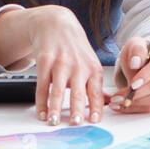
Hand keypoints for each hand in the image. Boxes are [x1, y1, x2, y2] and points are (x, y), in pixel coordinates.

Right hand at [21, 6, 104, 126]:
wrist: (57, 25)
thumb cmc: (75, 49)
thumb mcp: (91, 64)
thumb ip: (97, 85)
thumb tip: (108, 104)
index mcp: (93, 69)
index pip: (96, 92)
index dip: (96, 107)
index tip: (95, 121)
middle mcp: (78, 66)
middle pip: (78, 92)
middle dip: (77, 108)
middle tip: (76, 123)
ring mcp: (61, 63)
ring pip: (58, 90)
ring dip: (55, 107)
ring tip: (53, 122)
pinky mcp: (45, 61)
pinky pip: (42, 85)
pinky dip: (41, 101)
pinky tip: (42, 112)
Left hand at [107, 38, 149, 113]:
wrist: (140, 65)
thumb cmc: (138, 54)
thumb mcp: (133, 45)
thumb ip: (136, 50)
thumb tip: (135, 62)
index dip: (147, 75)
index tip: (132, 84)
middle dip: (138, 92)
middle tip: (118, 96)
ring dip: (136, 103)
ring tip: (117, 101)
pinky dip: (138, 108)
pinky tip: (124, 106)